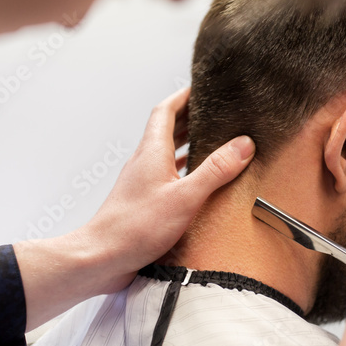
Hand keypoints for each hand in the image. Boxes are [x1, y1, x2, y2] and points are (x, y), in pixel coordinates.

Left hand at [14, 88, 254, 330]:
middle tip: (214, 112)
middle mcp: (144, 163)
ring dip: (185, 144)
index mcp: (151, 152)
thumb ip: (215, 170)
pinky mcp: (143, 203)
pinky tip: (194, 182)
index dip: (184, 96)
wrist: (102, 257)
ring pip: (165, 154)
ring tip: (210, 141)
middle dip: (189, 118)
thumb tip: (243, 144)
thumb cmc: (135, 227)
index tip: (203, 87)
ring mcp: (142, 183)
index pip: (165, 111)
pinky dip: (181, 171)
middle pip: (166, 130)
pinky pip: (165, 177)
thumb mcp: (185, 197)